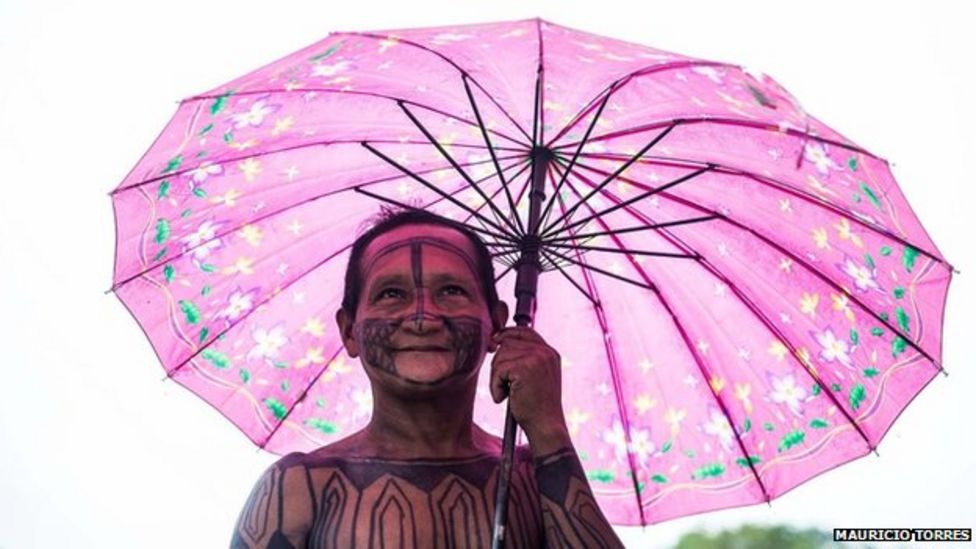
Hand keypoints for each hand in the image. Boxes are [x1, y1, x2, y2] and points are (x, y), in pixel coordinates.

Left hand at [489, 326, 569, 448]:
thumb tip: (497, 340)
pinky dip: (495, 386)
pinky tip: (504, 398)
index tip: (495, 341)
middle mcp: (546, 352)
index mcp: (550, 353)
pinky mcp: (524, 368)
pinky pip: (498, 370)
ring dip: (496, 377)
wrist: (545, 426)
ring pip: (500, 356)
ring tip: (507, 394)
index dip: (507, 334)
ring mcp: (536, 358)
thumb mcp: (536, 377)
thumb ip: (525, 359)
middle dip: (499, 363)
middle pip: (508, 342)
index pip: (525, 331)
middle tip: (504, 385)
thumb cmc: (537, 407)